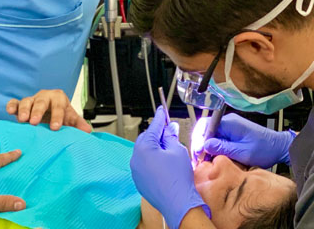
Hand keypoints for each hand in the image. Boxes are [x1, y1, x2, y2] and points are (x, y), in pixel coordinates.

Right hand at [6, 89, 90, 131]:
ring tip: (22, 120)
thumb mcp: (70, 118)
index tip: (55, 128)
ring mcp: (32, 100)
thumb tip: (88, 131)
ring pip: (27, 101)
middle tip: (34, 122)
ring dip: (24, 110)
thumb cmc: (60, 115)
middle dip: (37, 112)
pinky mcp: (21, 104)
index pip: (59, 107)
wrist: (51, 112)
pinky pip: (15, 103)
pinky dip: (12, 106)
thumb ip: (78, 124)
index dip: (57, 117)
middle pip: (41, 102)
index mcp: (58, 98)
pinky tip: (10, 112)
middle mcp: (45, 97)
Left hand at [130, 107, 209, 228]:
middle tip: (170, 132)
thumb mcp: (177, 151)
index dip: (160, 118)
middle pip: (146, 138)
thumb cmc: (178, 178)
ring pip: (144, 151)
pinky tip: (163, 163)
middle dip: (158, 134)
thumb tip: (170, 128)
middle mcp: (135, 158)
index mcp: (144, 148)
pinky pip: (143, 164)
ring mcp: (135, 170)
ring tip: (169, 150)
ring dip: (154, 148)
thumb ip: (171, 137)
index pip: (153, 127)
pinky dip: (151, 160)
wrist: (177, 203)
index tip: (162, 111)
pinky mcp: (138, 180)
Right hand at [202, 114, 295, 168]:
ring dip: (206, 146)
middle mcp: (229, 121)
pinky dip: (214, 146)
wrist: (278, 147)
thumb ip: (222, 148)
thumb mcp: (242, 152)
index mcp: (230, 123)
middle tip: (199, 159)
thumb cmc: (264, 149)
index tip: (197, 153)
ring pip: (211, 134)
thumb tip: (205, 145)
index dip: (198, 139)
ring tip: (205, 160)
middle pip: (206, 129)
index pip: (205, 125)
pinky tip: (214, 156)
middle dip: (200, 143)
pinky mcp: (233, 132)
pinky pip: (218, 137)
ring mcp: (231, 126)